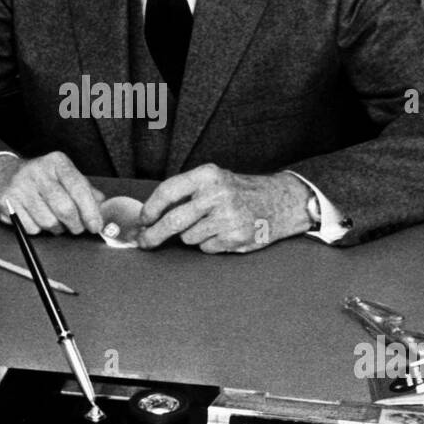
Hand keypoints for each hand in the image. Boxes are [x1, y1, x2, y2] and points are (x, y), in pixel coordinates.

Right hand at [0, 152, 104, 235]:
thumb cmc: (39, 180)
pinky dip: (38, 229)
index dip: (90, 211)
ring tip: (54, 221)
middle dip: (76, 224)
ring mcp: (20, 186)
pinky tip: (36, 218)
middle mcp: (37, 171)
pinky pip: (31, 228)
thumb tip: (103, 207)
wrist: (2, 176)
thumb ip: (85, 191)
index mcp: (56, 162)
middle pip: (65, 208)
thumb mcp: (63, 177)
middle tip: (77, 228)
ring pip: (49, 221)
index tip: (95, 225)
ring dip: (56, 228)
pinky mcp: (6, 201)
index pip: (79, 188)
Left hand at [139, 165, 309, 252]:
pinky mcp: (236, 237)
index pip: (168, 191)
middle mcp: (217, 195)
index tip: (142, 220)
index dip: (150, 208)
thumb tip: (150, 216)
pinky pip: (206, 248)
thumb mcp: (214, 180)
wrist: (281, 201)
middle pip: (173, 221)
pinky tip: (223, 232)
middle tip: (144, 241)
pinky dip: (209, 244)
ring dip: (191, 236)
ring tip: (210, 225)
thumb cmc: (241, 191)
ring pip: (188, 238)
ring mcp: (228, 218)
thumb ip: (185, 194)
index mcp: (208, 175)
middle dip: (154, 235)